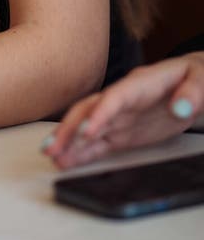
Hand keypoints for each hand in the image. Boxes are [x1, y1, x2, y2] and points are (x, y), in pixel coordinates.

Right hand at [41, 53, 203, 168]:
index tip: (87, 130)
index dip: (100, 113)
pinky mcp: (122, 133)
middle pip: (90, 111)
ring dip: (69, 142)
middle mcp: (123, 99)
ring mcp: (120, 117)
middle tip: (53, 147)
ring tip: (51, 157)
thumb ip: (192, 92)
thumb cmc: (195, 77)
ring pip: (87, 128)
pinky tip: (67, 162)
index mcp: (140, 84)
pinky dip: (82, 152)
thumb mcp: (201, 79)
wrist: (195, 83)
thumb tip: (181, 107)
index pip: (115, 97)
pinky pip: (98, 144)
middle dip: (70, 128)